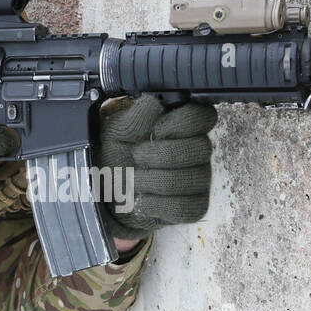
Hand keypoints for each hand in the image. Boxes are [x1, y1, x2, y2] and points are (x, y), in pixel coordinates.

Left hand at [96, 96, 216, 241]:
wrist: (107, 193)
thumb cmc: (117, 157)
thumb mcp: (117, 132)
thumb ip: (134, 117)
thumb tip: (154, 104)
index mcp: (182, 126)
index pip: (204, 116)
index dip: (181, 123)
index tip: (157, 130)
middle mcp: (197, 151)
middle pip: (202, 148)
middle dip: (162, 154)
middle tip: (137, 156)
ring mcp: (199, 179)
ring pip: (194, 178)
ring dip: (155, 180)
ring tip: (135, 179)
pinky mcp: (195, 206)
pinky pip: (187, 207)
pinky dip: (159, 204)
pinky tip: (144, 200)